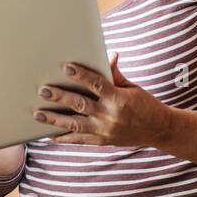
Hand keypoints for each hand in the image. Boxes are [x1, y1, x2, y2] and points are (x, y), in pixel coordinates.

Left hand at [33, 52, 171, 147]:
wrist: (159, 130)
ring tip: (37, 114)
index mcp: (119, 99)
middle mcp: (110, 116)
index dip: (81, 75)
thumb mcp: (132, 88)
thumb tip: (109, 55)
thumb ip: (116, 75)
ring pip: (74, 124)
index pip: (97, 84)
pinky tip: (50, 133)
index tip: (66, 67)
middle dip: (60, 97)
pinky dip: (64, 137)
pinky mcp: (102, 141)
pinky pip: (79, 140)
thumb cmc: (145, 104)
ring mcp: (105, 131)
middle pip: (80, 105)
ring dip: (54, 119)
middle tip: (43, 90)